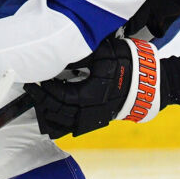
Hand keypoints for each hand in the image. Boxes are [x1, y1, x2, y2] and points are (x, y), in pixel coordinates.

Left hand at [25, 37, 159, 139]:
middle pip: (58, 111)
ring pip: (63, 122)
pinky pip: (72, 126)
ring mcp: (93, 118)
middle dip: (42, 100)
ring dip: (49, 112)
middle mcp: (90, 111)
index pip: (60, 95)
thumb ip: (80, 55)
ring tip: (39, 101)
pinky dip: (59, 121)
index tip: (34, 80)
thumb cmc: (127, 64)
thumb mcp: (103, 54)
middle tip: (32, 89)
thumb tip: (59, 53)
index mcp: (90, 95)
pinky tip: (51, 114)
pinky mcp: (96, 120)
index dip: (44, 89)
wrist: (148, 83)